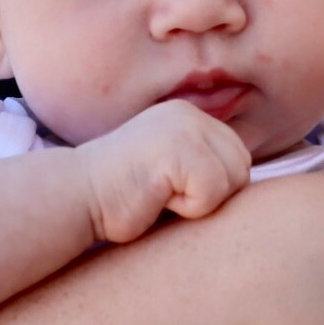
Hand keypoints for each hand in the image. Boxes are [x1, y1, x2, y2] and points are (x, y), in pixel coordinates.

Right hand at [76, 100, 253, 243]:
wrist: (76, 197)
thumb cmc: (122, 196)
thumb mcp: (169, 169)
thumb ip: (202, 165)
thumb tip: (247, 182)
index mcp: (189, 116)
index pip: (237, 158)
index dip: (215, 187)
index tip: (174, 191)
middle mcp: (190, 115)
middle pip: (242, 168)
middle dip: (213, 194)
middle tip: (167, 195)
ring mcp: (185, 129)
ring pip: (232, 182)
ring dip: (199, 203)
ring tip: (159, 196)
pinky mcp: (178, 150)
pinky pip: (212, 193)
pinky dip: (188, 209)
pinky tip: (155, 199)